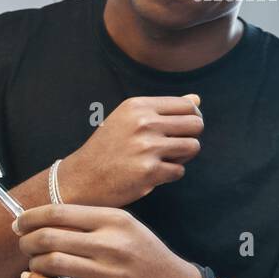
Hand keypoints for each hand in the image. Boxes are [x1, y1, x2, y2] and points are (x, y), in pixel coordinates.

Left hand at [15, 204, 202, 277]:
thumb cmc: (146, 256)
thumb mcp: (126, 227)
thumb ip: (90, 222)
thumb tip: (44, 219)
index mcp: (114, 220)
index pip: (59, 212)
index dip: (31, 217)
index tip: (19, 222)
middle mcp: (110, 244)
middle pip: (50, 236)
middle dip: (27, 240)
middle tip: (23, 242)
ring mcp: (106, 273)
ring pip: (51, 262)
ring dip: (33, 261)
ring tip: (33, 261)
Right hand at [58, 95, 202, 206]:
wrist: (81, 178)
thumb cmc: (108, 148)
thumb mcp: (127, 120)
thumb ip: (162, 109)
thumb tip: (197, 99)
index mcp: (138, 106)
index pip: (187, 106)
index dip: (191, 119)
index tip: (181, 130)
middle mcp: (143, 123)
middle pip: (196, 124)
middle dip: (190, 137)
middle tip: (174, 147)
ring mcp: (147, 147)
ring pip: (193, 147)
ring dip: (182, 157)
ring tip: (163, 160)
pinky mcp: (149, 171)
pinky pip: (179, 171)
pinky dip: (169, 175)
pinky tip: (151, 174)